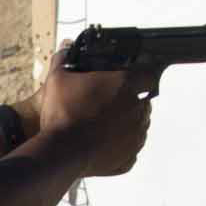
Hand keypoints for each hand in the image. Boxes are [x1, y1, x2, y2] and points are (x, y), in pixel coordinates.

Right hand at [29, 62, 151, 182]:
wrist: (61, 152)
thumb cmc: (62, 113)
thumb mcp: (57, 79)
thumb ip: (64, 60)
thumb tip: (65, 48)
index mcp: (125, 85)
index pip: (148, 76)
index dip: (139, 77)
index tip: (129, 81)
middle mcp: (136, 109)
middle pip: (144, 102)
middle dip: (131, 102)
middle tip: (108, 104)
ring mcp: (135, 135)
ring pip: (140, 126)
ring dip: (128, 124)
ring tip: (105, 126)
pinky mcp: (129, 157)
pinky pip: (132, 150)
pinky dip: (123, 148)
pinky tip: (106, 145)